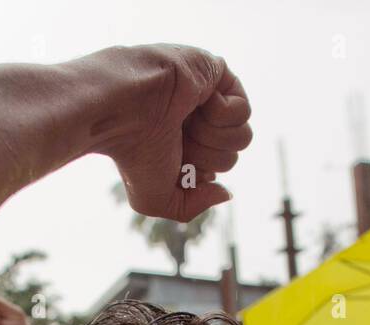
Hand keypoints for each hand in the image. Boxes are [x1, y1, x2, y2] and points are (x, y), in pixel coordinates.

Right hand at [97, 45, 250, 221]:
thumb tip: (227, 192)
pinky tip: (196, 104)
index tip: (173, 162)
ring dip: (213, 139)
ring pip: (243, 138)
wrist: (125, 112)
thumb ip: (194, 207)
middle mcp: (196, 123)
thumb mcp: (157, 200)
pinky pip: (244, 111)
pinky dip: (220, 117)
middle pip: (231, 158)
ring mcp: (207, 98)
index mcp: (183, 147)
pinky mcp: (216, 73)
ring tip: (186, 122)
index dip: (198, 175)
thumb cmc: (133, 154)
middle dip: (205, 157)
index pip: (215, 172)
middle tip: (177, 139)